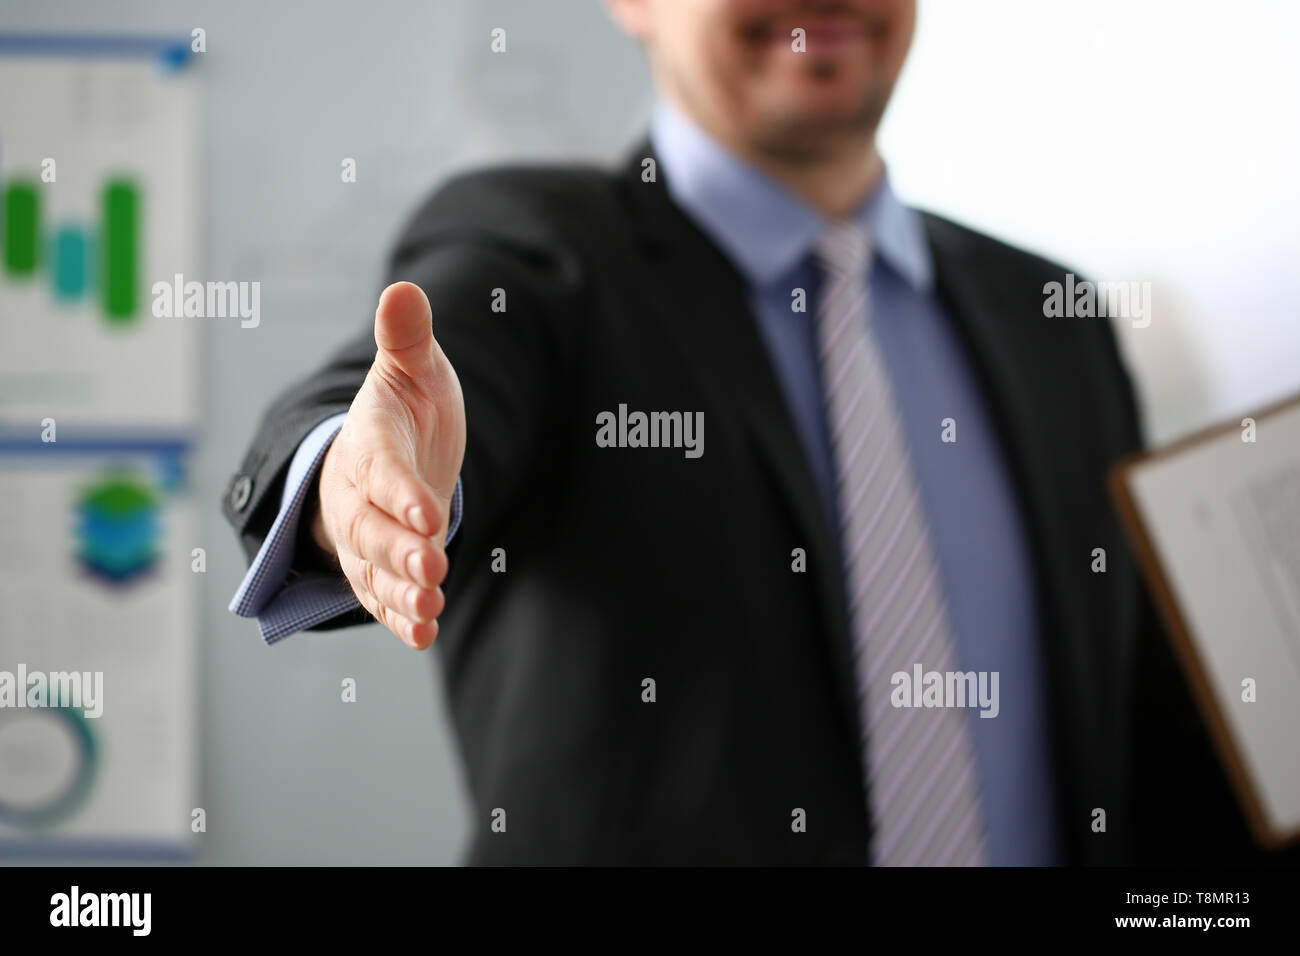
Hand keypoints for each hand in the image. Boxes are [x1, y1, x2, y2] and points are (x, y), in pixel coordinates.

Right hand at [311, 282, 466, 648]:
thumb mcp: (412, 369)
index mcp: (369, 445)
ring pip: (375, 569)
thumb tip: (404, 289)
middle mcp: (359, 496)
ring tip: (430, 609)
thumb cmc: (404, 408)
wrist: (385, 451)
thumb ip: (407, 338)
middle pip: (372, 530)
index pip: (383, 472)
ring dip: (402, 592)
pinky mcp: (378, 566)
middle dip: (401, 551)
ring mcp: (366, 536)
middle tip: (434, 569)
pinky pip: (381, 596)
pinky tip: (423, 633)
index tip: (430, 513)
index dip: (403, 493)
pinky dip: (399, 616)